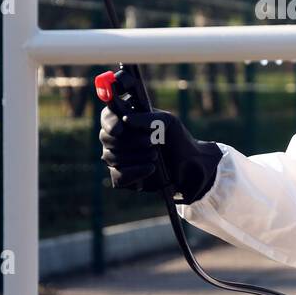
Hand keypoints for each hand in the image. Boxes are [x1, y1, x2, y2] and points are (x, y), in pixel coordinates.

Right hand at [97, 73, 221, 203]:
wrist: (189, 165)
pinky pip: (117, 176)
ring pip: (110, 157)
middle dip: (129, 141)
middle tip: (151, 142)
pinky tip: (151, 169)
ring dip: (135, 156)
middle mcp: (117, 138)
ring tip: (155, 156)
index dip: (109, 122)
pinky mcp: (123, 178)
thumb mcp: (168, 121)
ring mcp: (117, 158)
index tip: (120, 129)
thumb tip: (125, 120)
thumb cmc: (177, 138)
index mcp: (125, 119)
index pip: (107, 116)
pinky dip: (134, 172)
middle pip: (106, 138)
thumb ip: (148, 117)